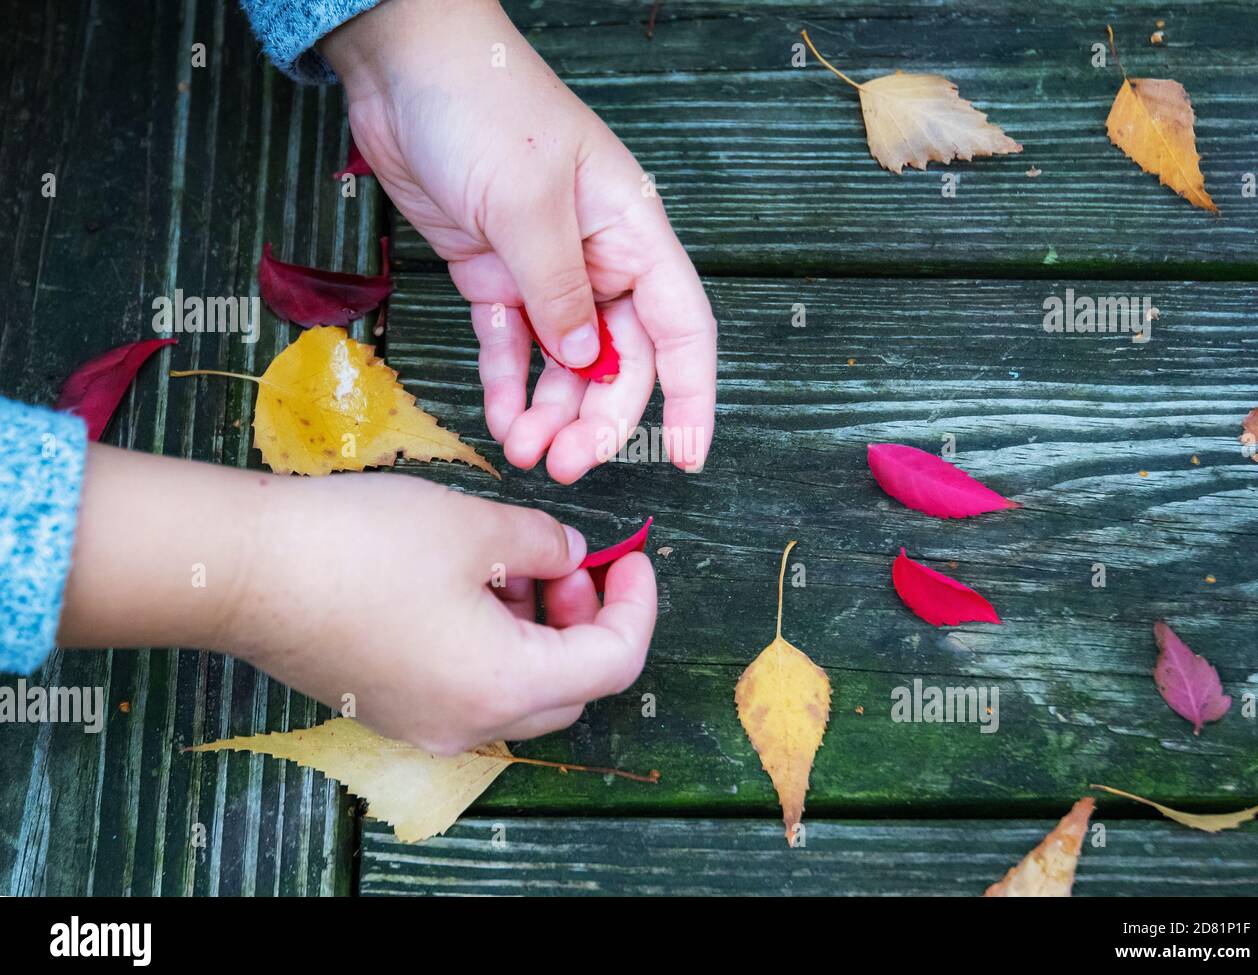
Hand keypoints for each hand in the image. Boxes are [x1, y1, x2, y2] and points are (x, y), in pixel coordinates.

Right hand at [59, 445, 656, 753]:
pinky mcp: (389, 708)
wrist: (242, 571)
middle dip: (586, 620)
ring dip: (536, 628)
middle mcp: (470, 724)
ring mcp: (425, 724)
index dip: (637, 605)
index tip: (633, 557)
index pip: (614, 662)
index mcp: (506, 685)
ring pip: (517, 687)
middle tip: (568, 561)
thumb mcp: (475, 526)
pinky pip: (468, 686)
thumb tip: (568, 554)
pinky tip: (465, 584)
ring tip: (511, 562)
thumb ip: (544, 544)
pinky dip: (491, 641)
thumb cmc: (362, 545)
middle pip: (569, 685)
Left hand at [320, 0, 715, 483]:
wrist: (403, 65)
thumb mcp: (527, 201)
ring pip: (564, 364)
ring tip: (525, 453)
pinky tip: (501, 420)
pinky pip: (510, 347)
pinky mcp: (495, 278)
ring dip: (549, 413)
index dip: (692, 394)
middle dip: (597, 418)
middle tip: (567, 464)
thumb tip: (587, 360)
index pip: (682, 327)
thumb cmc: (482, 105)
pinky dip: (507, 386)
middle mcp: (598, 259)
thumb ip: (559, 289)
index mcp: (631, 232)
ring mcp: (545, 271)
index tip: (688, 454)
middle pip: (620, 360)